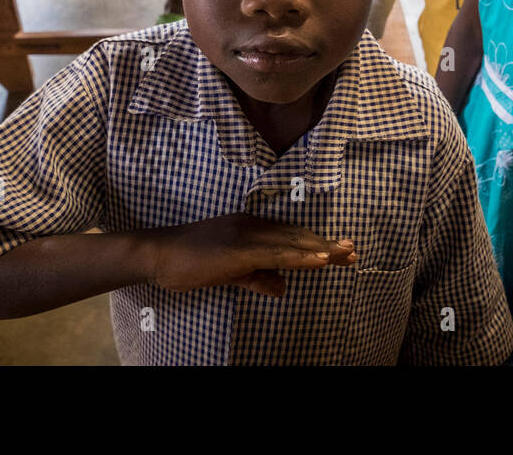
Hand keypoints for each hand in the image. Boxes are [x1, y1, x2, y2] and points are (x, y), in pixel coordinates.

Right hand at [146, 213, 357, 297]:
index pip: (291, 235)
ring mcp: (246, 235)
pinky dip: (302, 257)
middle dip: (327, 244)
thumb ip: (257, 277)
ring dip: (322, 249)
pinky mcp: (240, 249)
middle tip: (354, 251)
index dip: (317, 243)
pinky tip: (321, 260)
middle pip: (298, 235)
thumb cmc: (189, 262)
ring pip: (292, 242)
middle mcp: (252, 225)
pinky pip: (277, 254)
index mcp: (250, 227)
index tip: (341, 250)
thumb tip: (283, 287)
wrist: (159, 254)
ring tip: (346, 254)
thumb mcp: (230, 272)